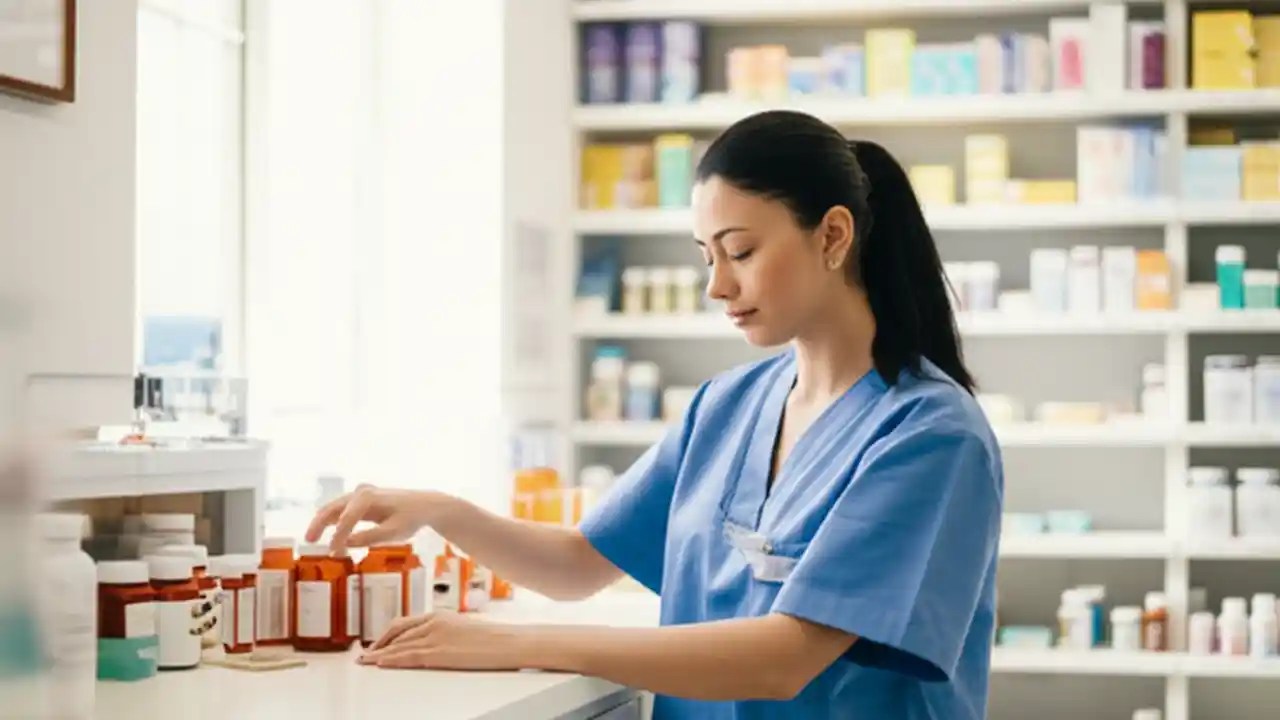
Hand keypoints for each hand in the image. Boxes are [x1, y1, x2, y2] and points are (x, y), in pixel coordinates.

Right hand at [305, 483, 434, 552]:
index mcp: (368, 497)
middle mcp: (361, 492)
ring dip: (324, 522)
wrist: (425, 505)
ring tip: (313, 539)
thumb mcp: (393, 532)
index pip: (346, 518)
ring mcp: (361, 494)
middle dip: (319, 524)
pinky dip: (334, 521)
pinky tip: (327, 532)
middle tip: (309, 541)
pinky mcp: (363, 500)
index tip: (332, 552)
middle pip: (333, 508)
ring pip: (335, 508)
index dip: (337, 536)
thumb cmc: (411, 518)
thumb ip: (370, 537)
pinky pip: (343, 510)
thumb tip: (346, 543)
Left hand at [358, 612, 533, 670]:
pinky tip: (381, 663)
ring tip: (366, 661)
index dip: (387, 634)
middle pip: (397, 632)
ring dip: (379, 654)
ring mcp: (435, 636)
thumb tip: (435, 644)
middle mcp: (434, 622)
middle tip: (366, 654)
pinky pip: (408, 656)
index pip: (405, 623)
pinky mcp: (438, 652)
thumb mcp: (465, 629)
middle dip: (379, 643)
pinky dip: (391, 659)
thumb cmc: (494, 638)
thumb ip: (446, 633)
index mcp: (440, 615)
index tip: (378, 642)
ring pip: (399, 645)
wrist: (508, 641)